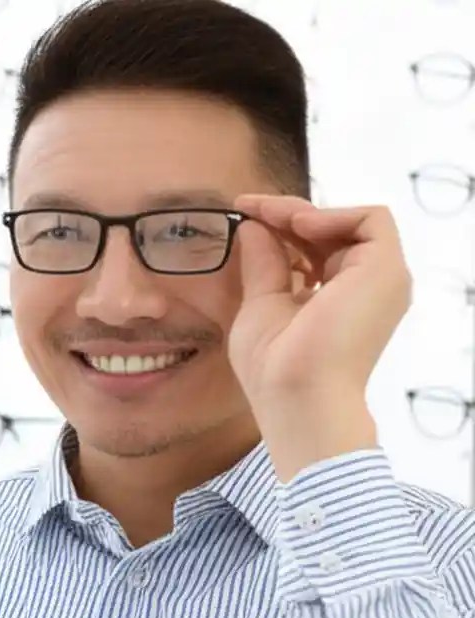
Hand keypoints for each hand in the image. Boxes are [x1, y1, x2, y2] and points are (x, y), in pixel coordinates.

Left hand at [229, 195, 409, 479]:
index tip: (243, 210)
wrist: (296, 396)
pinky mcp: (387, 271)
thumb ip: (264, 264)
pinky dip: (333, 214)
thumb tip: (255, 225)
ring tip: (268, 215)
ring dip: (305, 210)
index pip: (317, 247)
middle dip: (288, 213)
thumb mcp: (261, 304)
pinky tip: (298, 226)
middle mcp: (367, 288)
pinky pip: (372, 219)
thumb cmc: (275, 367)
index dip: (281, 224)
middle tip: (249, 207)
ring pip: (351, 222)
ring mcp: (382, 279)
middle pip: (333, 231)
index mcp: (340, 299)